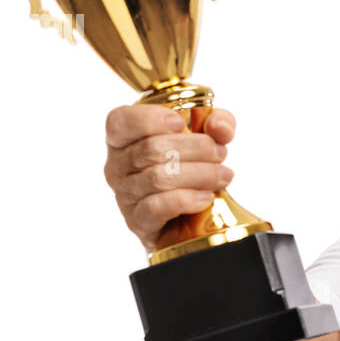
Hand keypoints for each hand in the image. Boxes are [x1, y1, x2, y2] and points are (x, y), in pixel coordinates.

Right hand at [103, 104, 237, 253]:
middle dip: (196, 148)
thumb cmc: (192, 167)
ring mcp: (124, 195)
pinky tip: (207, 197)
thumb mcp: (209, 136)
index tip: (180, 122)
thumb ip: (219, 122)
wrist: (192, 219)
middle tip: (221, 153)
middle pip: (151, 149)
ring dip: (200, 174)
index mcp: (123, 138)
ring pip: (158, 177)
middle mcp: (116, 166)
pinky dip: (187, 199)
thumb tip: (219, 128)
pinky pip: (158, 207)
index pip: (120, 121)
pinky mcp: (137, 221)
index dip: (149, 119)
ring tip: (223, 176)